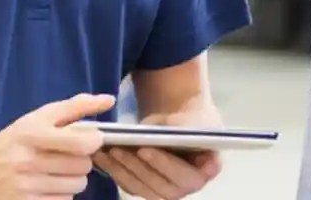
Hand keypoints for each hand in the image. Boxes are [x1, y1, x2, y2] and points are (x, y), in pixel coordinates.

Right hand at [0, 92, 114, 199]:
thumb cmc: (16, 139)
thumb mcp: (40, 117)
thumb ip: (77, 106)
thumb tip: (109, 99)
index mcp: (34, 135)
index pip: (81, 143)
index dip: (93, 142)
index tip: (89, 140)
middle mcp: (29, 162)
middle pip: (83, 167)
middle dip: (81, 161)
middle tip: (68, 156)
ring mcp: (27, 188)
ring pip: (77, 186)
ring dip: (73, 179)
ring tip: (58, 171)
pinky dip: (62, 194)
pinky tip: (49, 185)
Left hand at [93, 108, 222, 198]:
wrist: (181, 120)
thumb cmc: (192, 118)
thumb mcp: (196, 119)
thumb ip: (190, 129)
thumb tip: (173, 133)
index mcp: (208, 169)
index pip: (188, 175)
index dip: (165, 165)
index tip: (145, 149)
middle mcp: (188, 186)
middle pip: (163, 186)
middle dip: (139, 167)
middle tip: (119, 150)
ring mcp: (167, 191)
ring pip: (144, 188)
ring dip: (124, 170)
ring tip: (108, 151)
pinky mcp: (148, 189)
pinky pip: (130, 185)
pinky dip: (115, 171)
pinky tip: (102, 156)